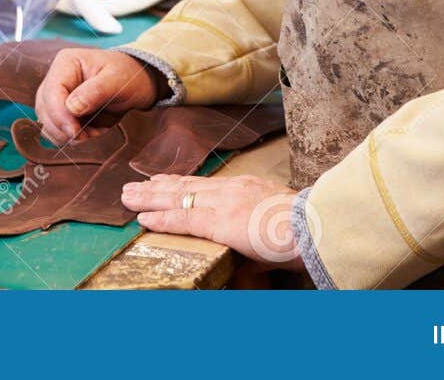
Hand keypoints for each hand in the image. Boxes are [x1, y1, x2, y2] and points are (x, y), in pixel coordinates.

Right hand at [34, 48, 162, 145]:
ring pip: (48, 123)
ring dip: (70, 134)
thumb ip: (95, 92)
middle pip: (45, 110)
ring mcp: (57, 97)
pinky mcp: (62, 112)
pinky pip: (58, 131)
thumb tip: (72, 108)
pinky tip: (92, 131)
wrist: (136, 83)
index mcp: (66, 63)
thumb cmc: (127, 75)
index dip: (59, 115)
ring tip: (95, 130)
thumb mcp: (116, 80)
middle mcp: (56, 79)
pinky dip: (74, 137)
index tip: (76, 132)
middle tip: (89, 134)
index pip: (51, 92)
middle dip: (65, 128)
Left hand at [121, 174, 304, 267]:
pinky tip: (143, 219)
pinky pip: (183, 219)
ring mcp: (224, 203)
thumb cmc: (306, 231)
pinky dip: (161, 219)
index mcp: (246, 188)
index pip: (204, 184)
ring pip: (177, 198)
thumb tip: (250, 264)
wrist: (316, 227)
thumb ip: (257, 246)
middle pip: (184, 186)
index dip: (178, 182)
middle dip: (155, 187)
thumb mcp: (277, 231)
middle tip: (132, 187)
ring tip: (127, 198)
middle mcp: (231, 190)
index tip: (159, 180)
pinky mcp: (221, 221)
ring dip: (149, 199)